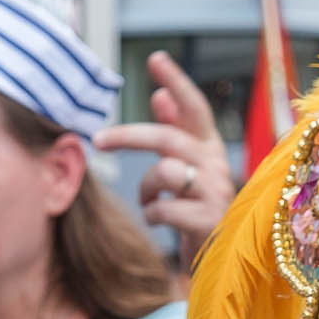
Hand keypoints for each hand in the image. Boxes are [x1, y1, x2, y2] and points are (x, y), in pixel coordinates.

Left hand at [93, 50, 235, 266]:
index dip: (176, 81)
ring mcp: (216, 191)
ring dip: (146, 188)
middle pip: (169, 137)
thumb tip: (158, 95)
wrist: (220, 261)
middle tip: (98, 139)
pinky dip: (153, 214)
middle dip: (130, 135)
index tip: (155, 58)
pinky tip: (160, 219)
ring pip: (166, 171)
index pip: (194, 107)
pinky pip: (164, 208)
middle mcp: (217, 163)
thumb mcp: (188, 168)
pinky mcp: (210, 220)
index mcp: (209, 146)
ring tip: (150, 201)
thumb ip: (175, 133)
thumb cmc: (196, 208)